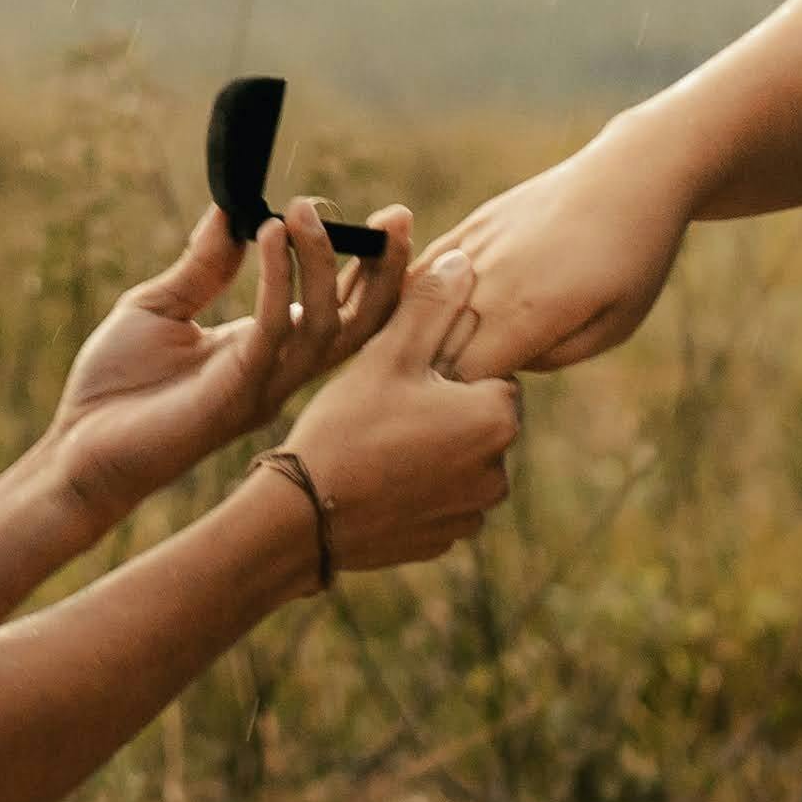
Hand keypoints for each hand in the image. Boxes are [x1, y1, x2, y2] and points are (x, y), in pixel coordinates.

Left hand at [44, 198, 406, 527]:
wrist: (77, 447)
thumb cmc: (114, 387)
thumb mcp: (158, 307)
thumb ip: (202, 265)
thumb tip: (230, 211)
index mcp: (268, 351)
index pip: (340, 308)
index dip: (367, 267)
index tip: (376, 217)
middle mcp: (279, 372)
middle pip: (360, 326)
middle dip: (387, 273)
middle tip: (396, 217)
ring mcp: (262, 388)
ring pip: (325, 329)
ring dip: (323, 265)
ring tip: (304, 211)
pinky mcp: (233, 396)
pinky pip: (271, 332)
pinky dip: (275, 280)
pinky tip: (265, 235)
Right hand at [272, 246, 521, 577]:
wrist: (303, 519)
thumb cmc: (347, 427)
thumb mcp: (388, 355)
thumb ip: (431, 305)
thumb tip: (464, 260)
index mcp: (497, 418)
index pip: (488, 372)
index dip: (442, 368)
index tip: (403, 376)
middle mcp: (498, 472)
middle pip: (474, 417)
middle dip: (440, 409)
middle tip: (383, 408)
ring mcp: (471, 514)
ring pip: (456, 459)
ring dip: (429, 449)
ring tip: (375, 443)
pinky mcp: (444, 541)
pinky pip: (438, 499)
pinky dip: (414, 488)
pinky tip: (373, 479)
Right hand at [416, 134, 702, 383]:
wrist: (631, 176)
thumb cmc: (634, 258)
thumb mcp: (613, 327)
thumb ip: (553, 357)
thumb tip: (504, 367)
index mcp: (527, 313)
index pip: (465, 377)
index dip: (465, 402)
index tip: (478, 406)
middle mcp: (490, 281)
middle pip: (437, 346)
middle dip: (439, 374)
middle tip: (452, 390)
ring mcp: (475, 247)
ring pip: (421, 308)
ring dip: (424, 336)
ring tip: (432, 356)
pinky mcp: (472, 223)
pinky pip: (425, 268)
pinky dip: (418, 296)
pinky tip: (421, 315)